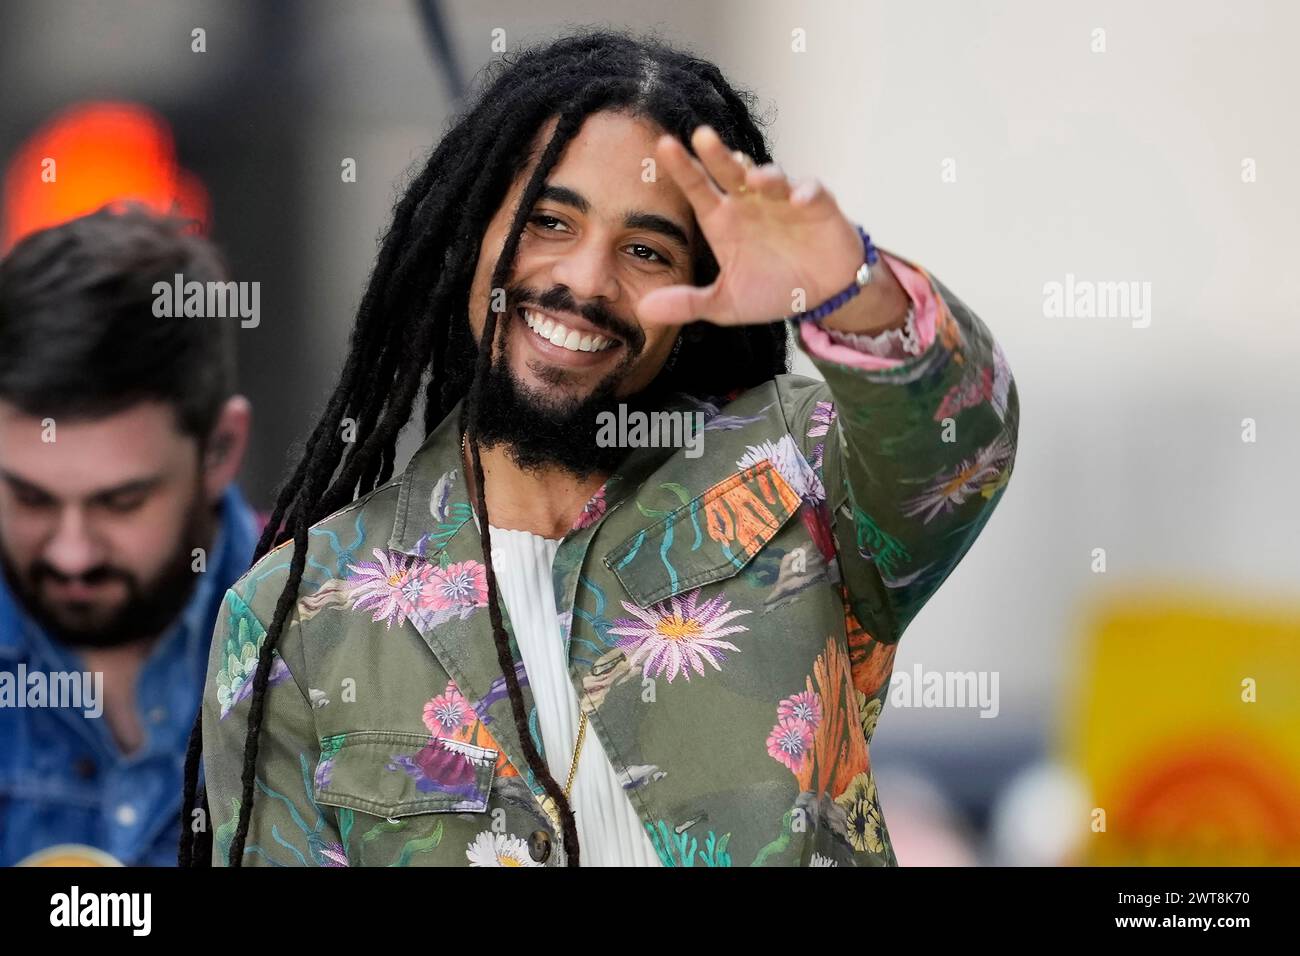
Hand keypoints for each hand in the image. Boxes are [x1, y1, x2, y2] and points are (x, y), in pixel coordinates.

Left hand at [637, 125, 866, 327]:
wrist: (820, 294)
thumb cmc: (772, 290)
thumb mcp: (725, 303)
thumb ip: (688, 303)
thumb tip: (644, 309)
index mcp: (723, 220)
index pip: (697, 188)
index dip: (682, 168)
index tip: (663, 146)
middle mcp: (749, 203)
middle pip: (729, 171)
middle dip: (716, 154)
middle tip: (701, 136)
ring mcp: (783, 200)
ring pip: (771, 177)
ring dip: (763, 174)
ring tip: (753, 179)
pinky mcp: (817, 206)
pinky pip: (812, 192)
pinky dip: (806, 193)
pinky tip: (799, 199)